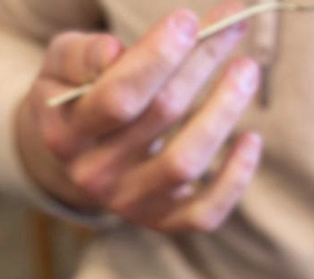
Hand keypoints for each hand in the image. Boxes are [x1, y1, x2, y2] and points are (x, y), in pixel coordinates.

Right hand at [16, 2, 261, 231]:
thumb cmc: (77, 98)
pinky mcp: (163, 222)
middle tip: (232, 25)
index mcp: (66, 135)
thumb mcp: (61, 66)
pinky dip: (235, 178)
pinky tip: (252, 139)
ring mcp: (131, 204)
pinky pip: (206, 212)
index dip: (157, 58)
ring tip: (247, 70)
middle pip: (161, 117)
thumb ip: (81, 55)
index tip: (188, 21)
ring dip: (223, 112)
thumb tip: (113, 52)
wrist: (72, 163)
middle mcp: (96, 176)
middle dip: (200, 64)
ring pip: (187, 161)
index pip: (118, 97)